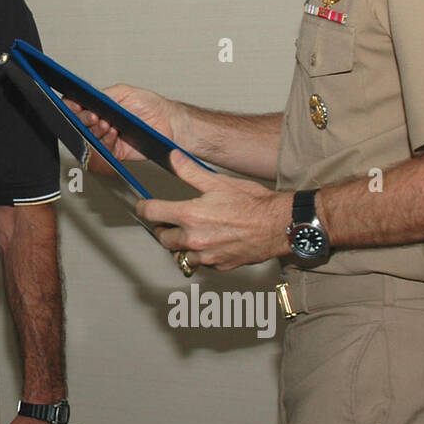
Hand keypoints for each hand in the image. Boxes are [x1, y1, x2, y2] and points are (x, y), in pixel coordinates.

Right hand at [66, 84, 175, 173]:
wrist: (168, 122)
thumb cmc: (150, 105)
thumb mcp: (124, 92)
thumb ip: (104, 95)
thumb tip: (87, 99)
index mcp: (99, 107)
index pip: (77, 107)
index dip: (72, 106)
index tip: (76, 105)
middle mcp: (100, 122)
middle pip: (79, 123)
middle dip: (84, 119)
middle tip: (93, 116)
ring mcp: (106, 138)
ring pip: (89, 138)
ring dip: (96, 131)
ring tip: (107, 124)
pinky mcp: (115, 152)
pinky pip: (103, 150)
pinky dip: (106, 142)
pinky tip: (113, 134)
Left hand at [137, 150, 290, 270]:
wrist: (279, 225)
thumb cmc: (253, 203)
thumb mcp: (219, 182)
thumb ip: (190, 171)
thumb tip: (173, 157)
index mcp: (190, 215)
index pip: (152, 213)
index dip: (144, 208)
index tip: (145, 206)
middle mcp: (195, 239)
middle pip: (163, 238)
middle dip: (163, 229)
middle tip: (169, 220)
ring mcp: (207, 255)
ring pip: (180, 255)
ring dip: (181, 245)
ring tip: (190, 233)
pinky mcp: (220, 266)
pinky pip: (202, 263)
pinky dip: (201, 255)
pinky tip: (210, 243)